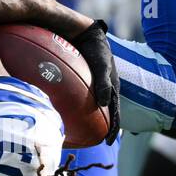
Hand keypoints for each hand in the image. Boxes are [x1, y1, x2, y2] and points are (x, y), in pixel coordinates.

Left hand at [72, 19, 120, 144]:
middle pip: (102, 112)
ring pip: (90, 106)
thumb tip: (103, 104)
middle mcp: (102, 88)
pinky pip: (78, 97)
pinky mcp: (82, 81)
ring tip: (76, 131)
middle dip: (99, 126)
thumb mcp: (102, 66)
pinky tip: (60, 111)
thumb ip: (103, 83)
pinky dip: (73, 106)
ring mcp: (92, 85)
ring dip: (86, 118)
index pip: (115, 112)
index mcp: (112, 87)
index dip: (113, 127)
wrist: (86, 33)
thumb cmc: (96, 49)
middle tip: (92, 140)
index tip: (109, 142)